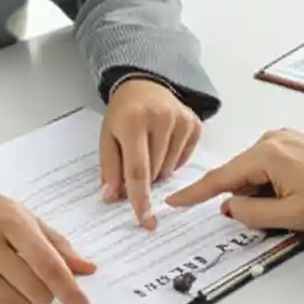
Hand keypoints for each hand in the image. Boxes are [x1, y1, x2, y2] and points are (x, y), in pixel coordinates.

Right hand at [0, 182, 96, 303]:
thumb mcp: (20, 213)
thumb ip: (55, 242)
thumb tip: (86, 268)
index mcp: (11, 221)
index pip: (49, 265)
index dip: (71, 292)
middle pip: (33, 289)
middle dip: (43, 294)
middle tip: (35, 282)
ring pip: (10, 303)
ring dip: (21, 303)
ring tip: (13, 285)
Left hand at [100, 78, 202, 229]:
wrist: (144, 84)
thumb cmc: (123, 114)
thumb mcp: (107, 136)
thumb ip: (109, 168)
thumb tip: (113, 197)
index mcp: (133, 122)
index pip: (137, 169)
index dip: (140, 197)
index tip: (144, 219)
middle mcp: (161, 118)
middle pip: (155, 172)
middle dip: (144, 177)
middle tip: (136, 160)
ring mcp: (181, 120)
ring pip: (170, 169)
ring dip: (158, 169)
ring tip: (150, 148)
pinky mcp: (195, 123)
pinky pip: (184, 160)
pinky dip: (173, 160)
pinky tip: (164, 144)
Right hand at [166, 128, 303, 232]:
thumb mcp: (289, 216)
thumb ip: (252, 213)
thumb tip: (231, 208)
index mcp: (266, 154)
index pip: (221, 179)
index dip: (196, 193)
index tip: (175, 200)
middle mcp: (273, 140)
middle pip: (241, 177)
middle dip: (248, 200)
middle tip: (277, 216)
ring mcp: (286, 140)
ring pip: (257, 174)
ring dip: (266, 194)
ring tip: (297, 205)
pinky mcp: (298, 145)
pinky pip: (273, 168)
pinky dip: (276, 185)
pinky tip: (298, 196)